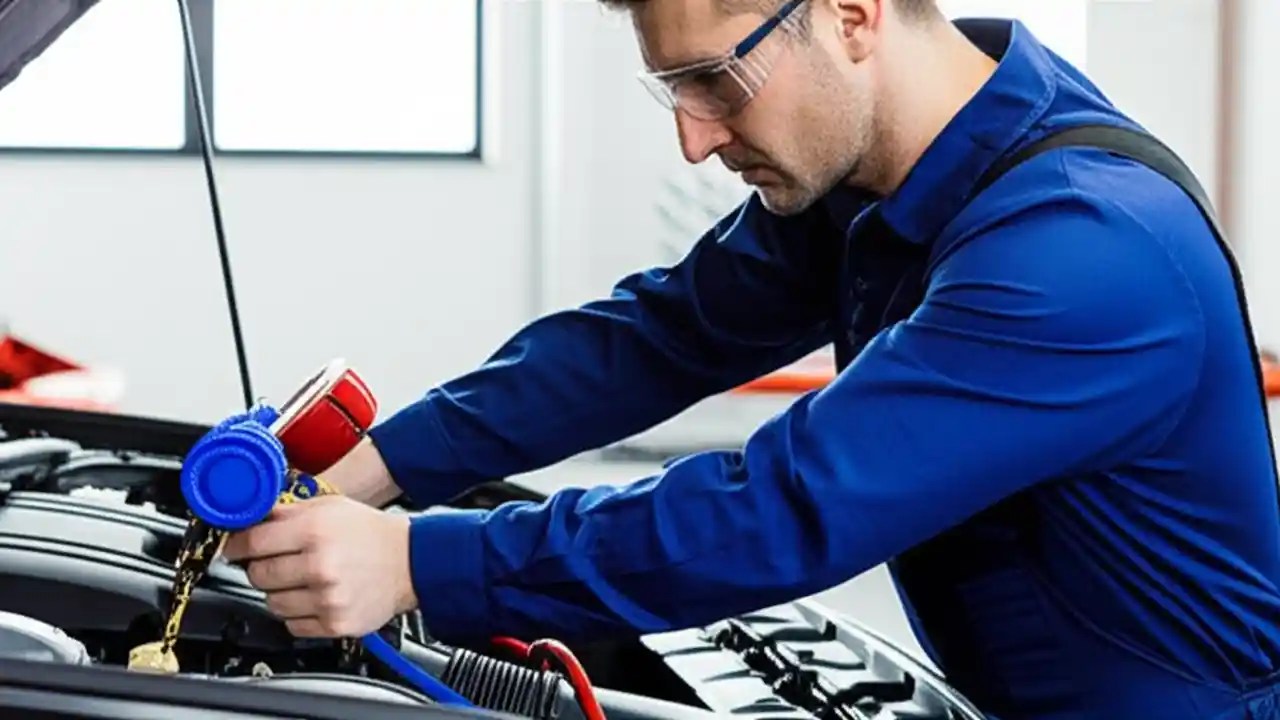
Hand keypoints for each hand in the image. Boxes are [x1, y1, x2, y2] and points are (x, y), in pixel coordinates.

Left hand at [221, 495, 416, 637]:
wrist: (410, 561)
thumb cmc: (370, 533)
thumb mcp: (330, 507)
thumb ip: (286, 512)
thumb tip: (248, 518)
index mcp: (315, 531)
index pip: (252, 543)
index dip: (237, 545)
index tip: (236, 548)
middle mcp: (320, 566)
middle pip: (257, 575)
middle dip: (260, 567)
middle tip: (276, 561)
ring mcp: (327, 599)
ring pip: (272, 603)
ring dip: (279, 592)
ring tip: (300, 579)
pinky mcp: (335, 623)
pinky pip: (293, 624)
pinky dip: (297, 612)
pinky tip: (313, 596)